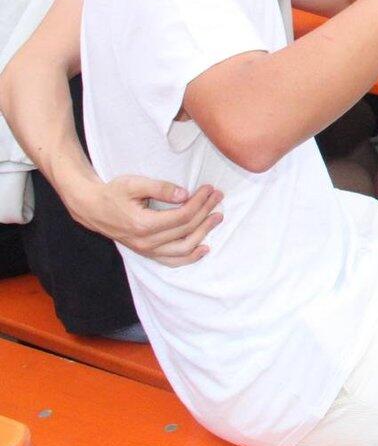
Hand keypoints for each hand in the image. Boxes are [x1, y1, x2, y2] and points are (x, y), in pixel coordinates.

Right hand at [65, 177, 223, 266]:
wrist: (93, 208)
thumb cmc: (113, 192)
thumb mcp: (134, 184)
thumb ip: (160, 188)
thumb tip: (185, 195)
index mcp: (143, 224)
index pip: (182, 216)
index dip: (200, 202)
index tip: (209, 189)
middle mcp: (145, 242)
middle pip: (186, 230)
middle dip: (205, 213)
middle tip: (218, 197)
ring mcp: (146, 250)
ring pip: (182, 249)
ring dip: (203, 234)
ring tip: (217, 218)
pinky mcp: (146, 253)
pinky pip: (171, 261)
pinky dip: (189, 257)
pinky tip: (204, 248)